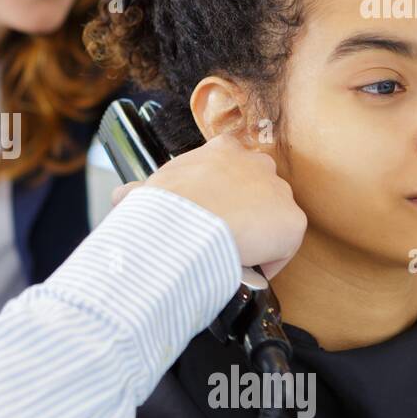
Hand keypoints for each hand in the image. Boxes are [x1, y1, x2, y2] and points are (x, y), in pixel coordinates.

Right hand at [114, 134, 305, 277]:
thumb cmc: (165, 205)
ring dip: (258, 235)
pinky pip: (283, 247)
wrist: (186, 225)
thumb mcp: (149, 189)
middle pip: (258, 191)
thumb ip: (141, 190)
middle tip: (222, 235)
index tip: (211, 214)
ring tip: (234, 254)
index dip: (222, 193)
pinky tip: (249, 267)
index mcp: (223, 149)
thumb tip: (123, 196)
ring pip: (272, 218)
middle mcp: (258, 164)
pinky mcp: (293, 222)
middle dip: (244, 211)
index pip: (231, 168)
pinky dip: (269, 260)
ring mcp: (280, 192)